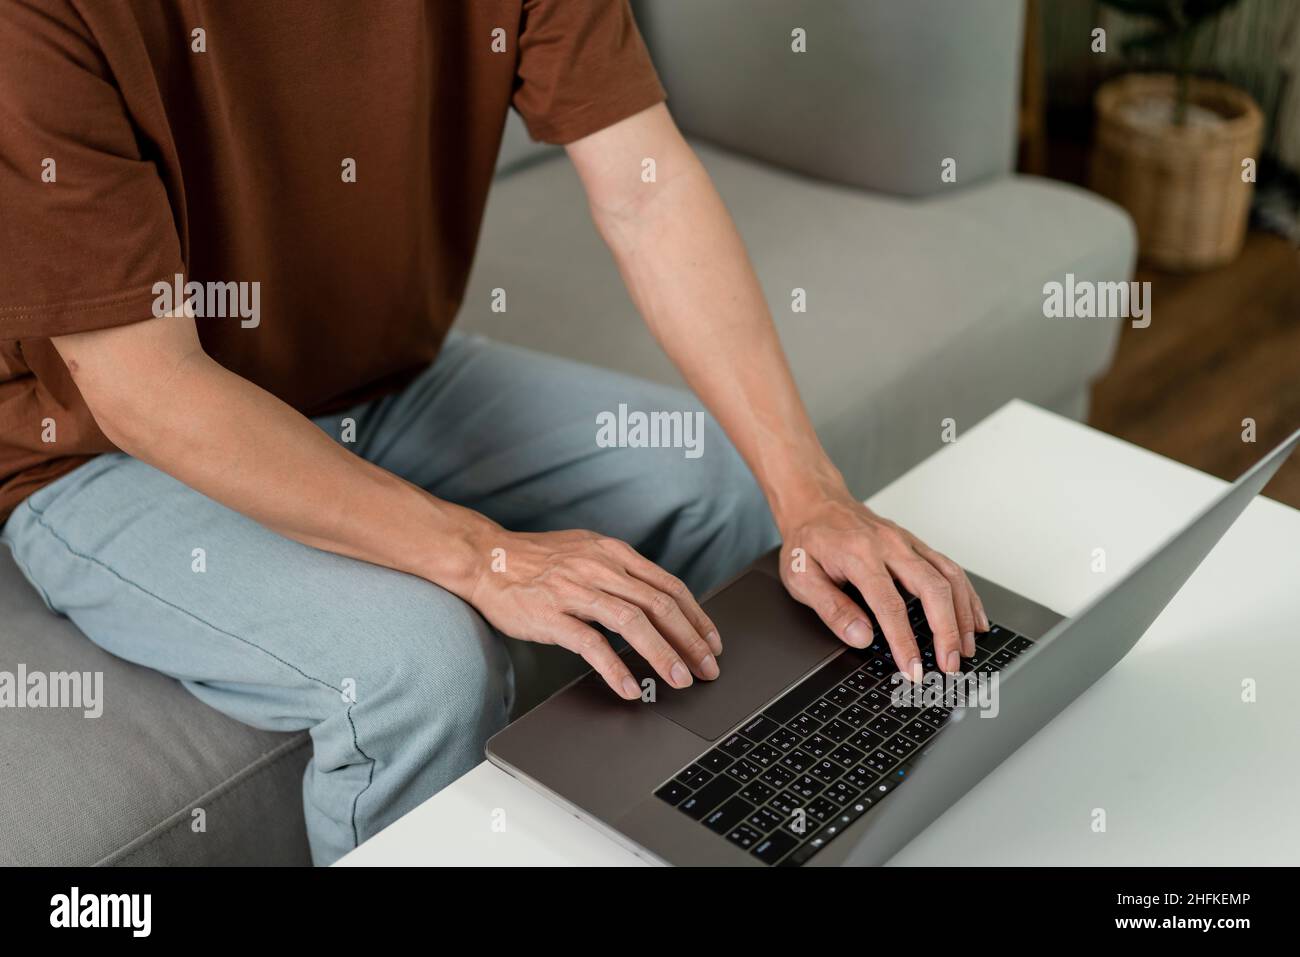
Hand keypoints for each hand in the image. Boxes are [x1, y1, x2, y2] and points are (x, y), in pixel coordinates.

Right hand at [467, 527, 721, 699]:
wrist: (486, 558)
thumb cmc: (537, 560)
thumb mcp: (587, 552)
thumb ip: (621, 573)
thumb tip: (658, 601)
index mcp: (613, 553)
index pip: (669, 586)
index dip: (697, 617)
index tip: (712, 643)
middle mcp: (600, 568)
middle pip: (660, 605)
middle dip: (690, 640)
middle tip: (706, 668)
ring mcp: (575, 591)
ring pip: (633, 622)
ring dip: (662, 654)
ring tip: (679, 680)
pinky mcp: (551, 615)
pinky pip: (591, 644)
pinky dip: (615, 668)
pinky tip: (630, 687)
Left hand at [777, 490, 988, 680]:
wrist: (814, 502)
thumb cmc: (807, 540)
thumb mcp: (801, 577)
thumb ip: (831, 608)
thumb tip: (861, 637)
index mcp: (859, 555)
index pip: (890, 605)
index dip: (904, 641)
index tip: (912, 669)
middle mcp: (890, 545)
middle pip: (933, 588)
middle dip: (946, 631)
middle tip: (949, 665)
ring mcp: (907, 542)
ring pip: (949, 577)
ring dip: (962, 616)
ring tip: (966, 649)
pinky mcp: (916, 544)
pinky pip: (950, 568)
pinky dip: (967, 595)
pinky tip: (973, 619)